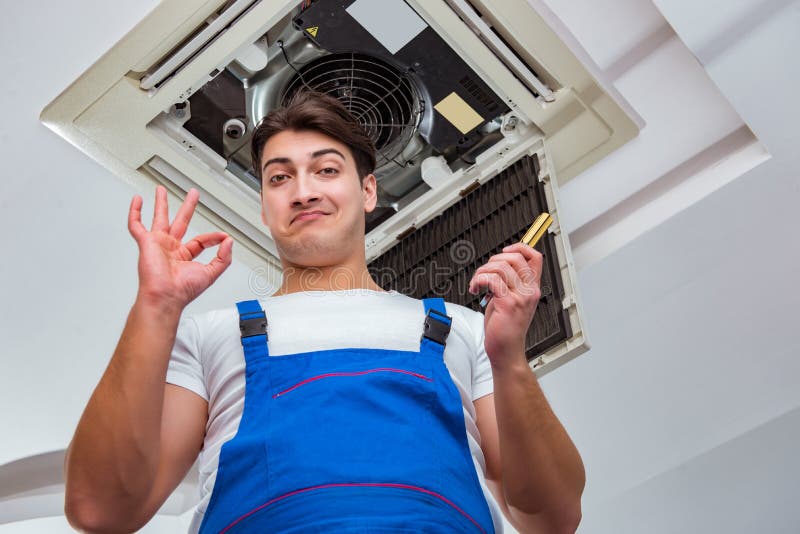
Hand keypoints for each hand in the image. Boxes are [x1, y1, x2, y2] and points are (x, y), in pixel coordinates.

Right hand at [128, 185, 232, 309]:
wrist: (166, 296)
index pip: (201, 240)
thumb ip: (223, 257)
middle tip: (193, 194)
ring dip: (161, 203)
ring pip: (160, 218)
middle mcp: (171, 248)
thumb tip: (229, 241)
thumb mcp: (211, 273)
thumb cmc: (183, 290)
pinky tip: (137, 200)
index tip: (222, 236)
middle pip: (181, 221)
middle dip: (187, 207)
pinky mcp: (146, 243)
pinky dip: (135, 212)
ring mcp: (158, 244)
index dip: (213, 237)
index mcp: (185, 256)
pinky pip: (136, 225)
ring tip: (162, 190)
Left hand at [468, 243, 542, 366]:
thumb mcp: (511, 301)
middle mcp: (529, 291)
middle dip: (493, 259)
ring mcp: (520, 297)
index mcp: (532, 288)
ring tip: (477, 283)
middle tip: (484, 272)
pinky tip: (475, 288)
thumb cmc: (505, 328)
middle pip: (515, 257)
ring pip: (500, 266)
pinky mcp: (508, 303)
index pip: (535, 257)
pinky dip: (479, 280)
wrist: (506, 351)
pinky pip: (491, 279)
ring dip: (482, 271)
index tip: (504, 251)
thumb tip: (496, 265)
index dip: (519, 247)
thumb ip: (508, 283)